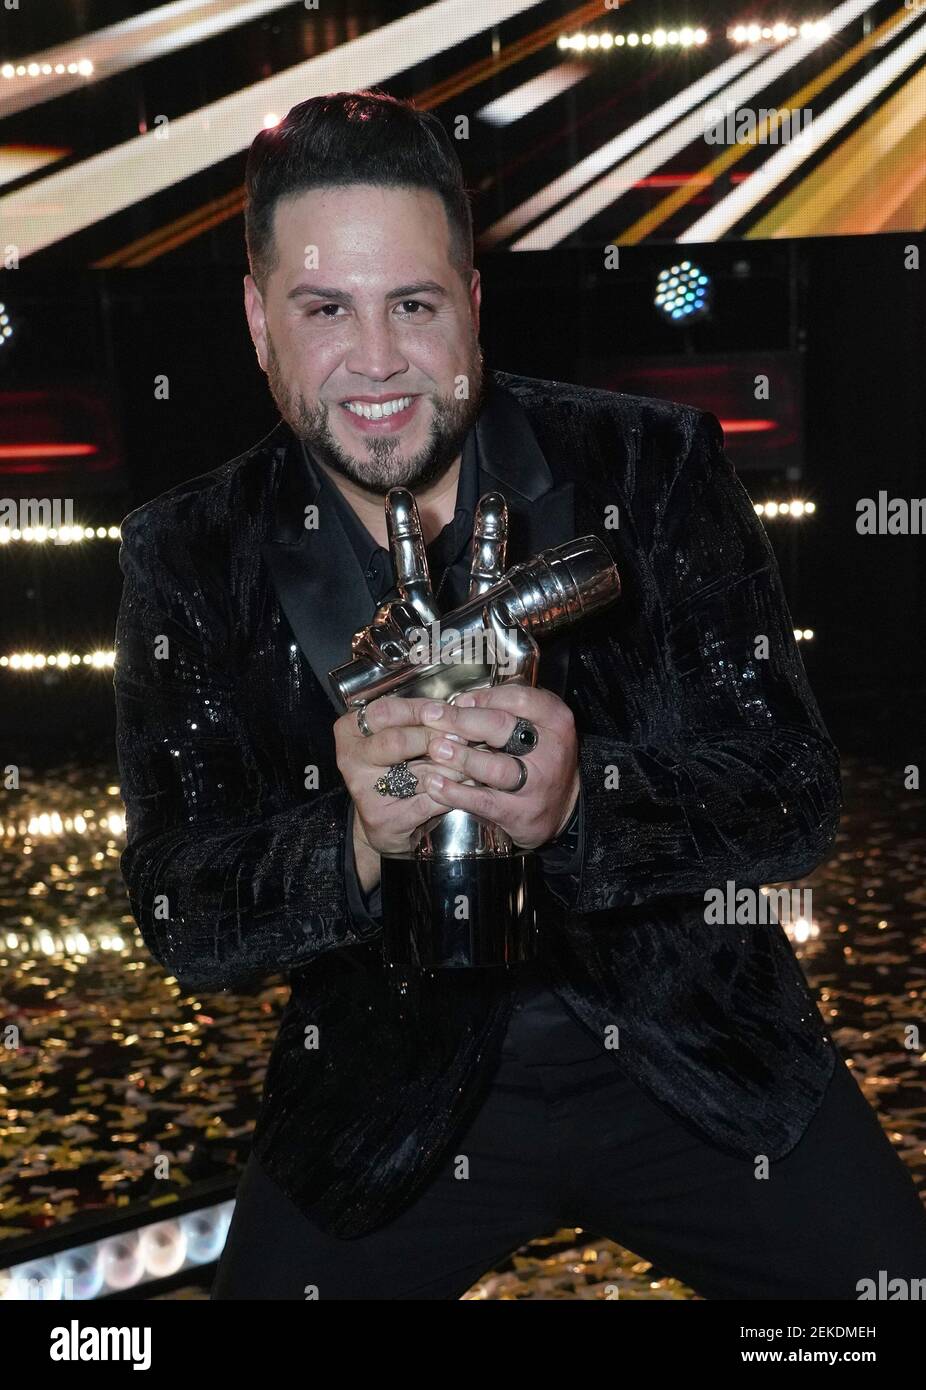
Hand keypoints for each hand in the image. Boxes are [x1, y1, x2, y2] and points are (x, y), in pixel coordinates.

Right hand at [334, 695, 468, 857]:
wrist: (383, 824)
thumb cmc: (394, 771)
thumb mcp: (394, 738)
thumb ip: (413, 721)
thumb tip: (453, 711)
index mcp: (349, 732)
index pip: (384, 712)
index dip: (419, 709)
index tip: (445, 710)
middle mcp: (351, 760)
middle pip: (396, 741)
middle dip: (433, 737)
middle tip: (461, 737)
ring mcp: (365, 792)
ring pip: (417, 773)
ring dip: (451, 766)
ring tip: (472, 760)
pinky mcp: (384, 818)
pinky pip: (428, 800)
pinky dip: (454, 791)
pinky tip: (469, 784)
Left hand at [419, 684, 579, 849]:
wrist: (564, 808)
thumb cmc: (541, 757)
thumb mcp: (538, 725)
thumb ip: (506, 710)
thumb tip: (459, 704)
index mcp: (555, 721)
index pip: (519, 699)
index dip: (485, 697)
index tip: (459, 699)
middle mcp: (549, 751)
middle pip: (503, 728)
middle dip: (463, 720)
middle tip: (432, 717)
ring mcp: (535, 784)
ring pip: (495, 768)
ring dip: (461, 757)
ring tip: (435, 748)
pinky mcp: (519, 813)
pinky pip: (483, 801)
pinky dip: (456, 793)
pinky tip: (434, 784)